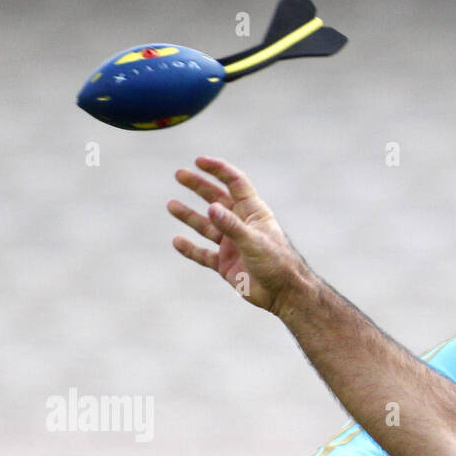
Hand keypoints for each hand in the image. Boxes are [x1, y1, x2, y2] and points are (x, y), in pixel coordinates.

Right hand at [168, 156, 306, 311]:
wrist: (283, 294)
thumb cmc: (277, 263)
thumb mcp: (254, 241)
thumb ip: (232, 226)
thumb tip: (211, 207)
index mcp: (253, 213)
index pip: (235, 183)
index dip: (219, 170)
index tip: (199, 161)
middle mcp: (241, 225)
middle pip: (217, 199)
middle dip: (199, 186)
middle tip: (179, 174)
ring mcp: (233, 245)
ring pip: (207, 226)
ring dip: (189, 215)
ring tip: (171, 205)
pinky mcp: (226, 265)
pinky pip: (204, 254)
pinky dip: (191, 249)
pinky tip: (177, 241)